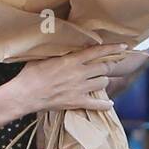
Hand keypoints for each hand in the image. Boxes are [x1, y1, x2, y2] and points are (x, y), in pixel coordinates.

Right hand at [6, 43, 129, 116]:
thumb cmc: (31, 74)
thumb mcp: (44, 56)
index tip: (124, 47)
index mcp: (72, 60)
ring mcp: (80, 89)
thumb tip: (65, 44)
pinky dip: (105, 105)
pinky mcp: (76, 102)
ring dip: (103, 81)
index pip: (97, 51)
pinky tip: (109, 104)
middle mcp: (79, 73)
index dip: (113, 49)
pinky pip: (97, 104)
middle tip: (107, 65)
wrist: (25, 94)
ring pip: (103, 83)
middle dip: (108, 65)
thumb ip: (59, 51)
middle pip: (104, 67)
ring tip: (99, 80)